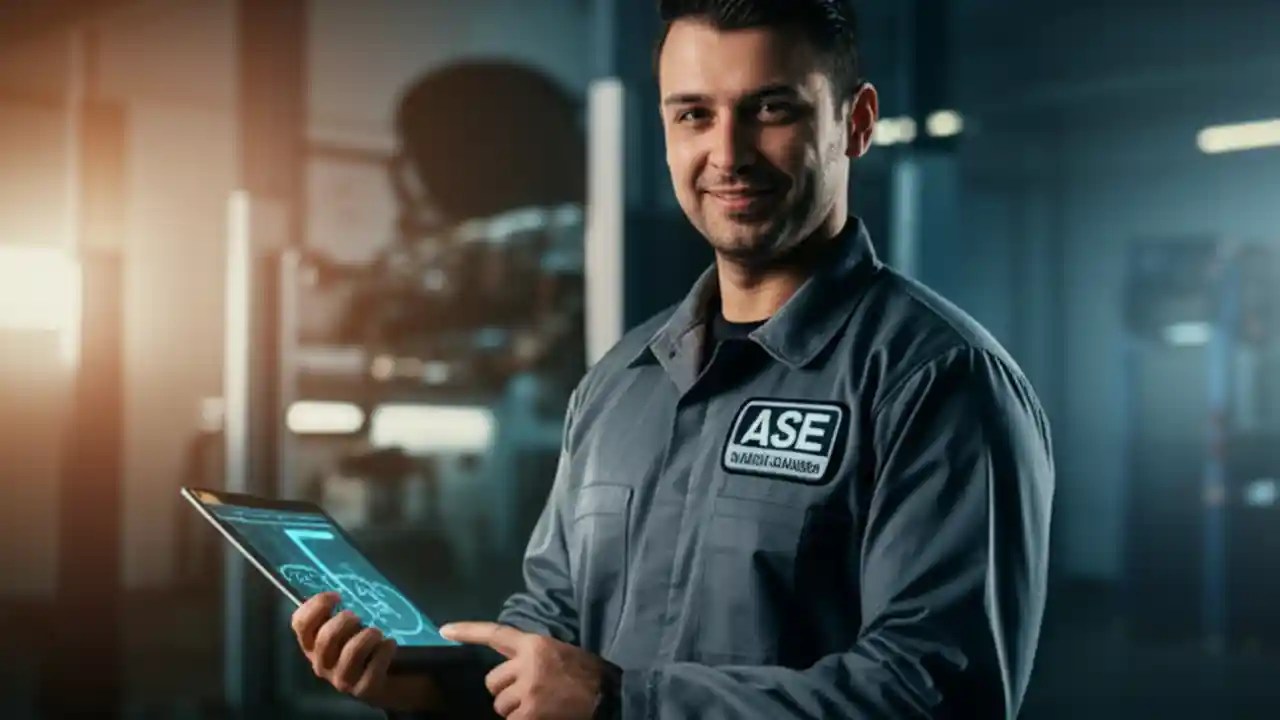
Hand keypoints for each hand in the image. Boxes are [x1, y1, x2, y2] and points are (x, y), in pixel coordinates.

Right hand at [290, 592, 439, 711]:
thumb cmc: (360, 645)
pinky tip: (389, 644)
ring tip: (376, 631)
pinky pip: (373, 668)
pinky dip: (384, 651)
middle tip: (357, 616)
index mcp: (311, 645)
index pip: (300, 624)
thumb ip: (340, 610)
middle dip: (342, 622)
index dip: (316, 606)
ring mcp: (341, 679)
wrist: (382, 679)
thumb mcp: (346, 628)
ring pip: (350, 653)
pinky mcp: (363, 689)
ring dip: (366, 636)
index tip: (336, 595)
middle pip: (324, 638)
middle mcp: (321, 663)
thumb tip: (349, 578)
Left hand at [440, 621, 615, 719]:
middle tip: (527, 696)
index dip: (468, 632)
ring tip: (538, 707)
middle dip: (505, 692)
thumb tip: (506, 673)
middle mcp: (527, 664)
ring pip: (500, 706)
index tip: (444, 630)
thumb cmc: (584, 675)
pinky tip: (539, 716)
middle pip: (492, 682)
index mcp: (534, 644)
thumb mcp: (556, 654)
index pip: (496, 634)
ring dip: (514, 711)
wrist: (608, 696)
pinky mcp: (531, 713)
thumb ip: (529, 658)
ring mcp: (528, 690)